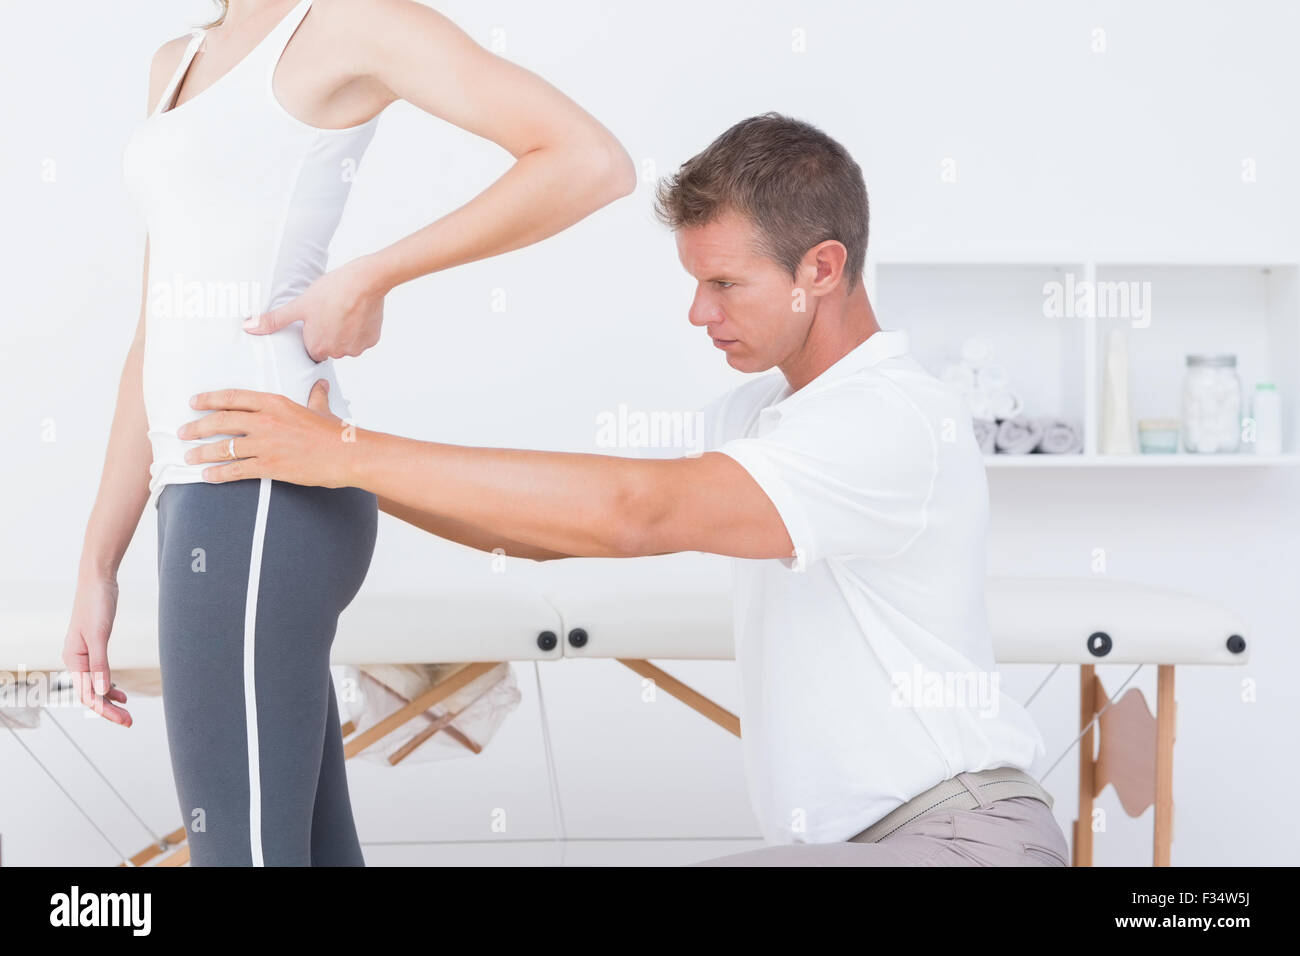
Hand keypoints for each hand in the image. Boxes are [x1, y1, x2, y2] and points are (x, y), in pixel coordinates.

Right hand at [63, 575, 130, 726]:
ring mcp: (85, 654)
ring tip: (126, 712)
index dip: (106, 710)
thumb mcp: (99, 636)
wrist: (98, 581)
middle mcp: (76, 660)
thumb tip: (101, 692)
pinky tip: (121, 693)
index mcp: (74, 660)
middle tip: (129, 722)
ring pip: (95, 685)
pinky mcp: (95, 647)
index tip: (124, 720)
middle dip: (109, 709)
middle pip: (91, 693)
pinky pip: (100, 674)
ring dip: (110, 699)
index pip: (88, 695)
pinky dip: (110, 685)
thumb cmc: (96, 605)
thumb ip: (100, 664)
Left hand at [177, 380, 355, 487]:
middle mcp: (266, 421)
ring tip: (189, 457)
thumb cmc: (336, 432)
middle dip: (197, 427)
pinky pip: (236, 470)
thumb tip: (320, 384)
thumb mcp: (322, 409)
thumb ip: (316, 396)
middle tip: (183, 433)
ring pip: (224, 447)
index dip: (209, 399)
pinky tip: (207, 476)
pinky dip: (219, 474)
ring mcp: (267, 444)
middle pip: (221, 421)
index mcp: (275, 402)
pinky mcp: (270, 466)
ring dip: (202, 453)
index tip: (194, 403)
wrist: (348, 454)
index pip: (233, 397)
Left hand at [241, 256, 386, 361]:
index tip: (316, 320)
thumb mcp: (299, 304)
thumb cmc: (332, 291)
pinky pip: (362, 339)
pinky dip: (360, 329)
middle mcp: (338, 352)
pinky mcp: (372, 340)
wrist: (364, 281)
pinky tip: (356, 314)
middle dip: (329, 333)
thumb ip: (274, 320)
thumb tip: (249, 327)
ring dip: (345, 332)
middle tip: (330, 313)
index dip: (313, 333)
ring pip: (347, 344)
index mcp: (318, 346)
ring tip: (343, 311)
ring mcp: (357, 347)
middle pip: (330, 348)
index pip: (311, 349)